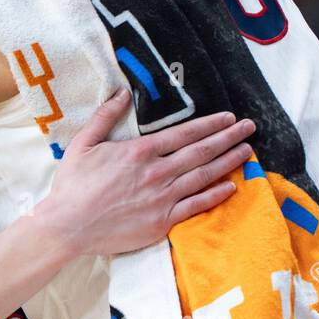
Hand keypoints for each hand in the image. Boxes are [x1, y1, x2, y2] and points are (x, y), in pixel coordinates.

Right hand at [35, 89, 254, 258]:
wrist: (67, 226)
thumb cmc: (72, 185)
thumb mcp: (83, 143)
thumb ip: (104, 116)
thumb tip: (121, 92)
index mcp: (139, 151)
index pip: (184, 133)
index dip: (210, 124)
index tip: (228, 118)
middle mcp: (157, 172)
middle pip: (201, 151)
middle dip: (229, 138)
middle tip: (250, 128)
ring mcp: (162, 198)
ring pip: (204, 176)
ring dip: (228, 162)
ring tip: (247, 151)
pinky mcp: (162, 221)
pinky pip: (196, 206)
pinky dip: (215, 195)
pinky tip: (231, 186)